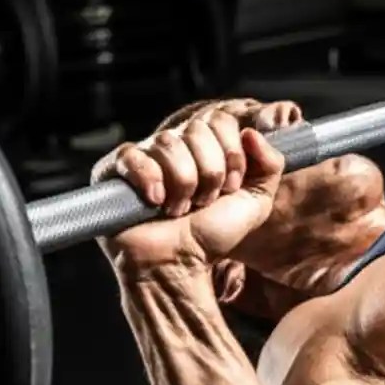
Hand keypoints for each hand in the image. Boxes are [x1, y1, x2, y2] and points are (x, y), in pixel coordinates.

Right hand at [96, 103, 293, 269]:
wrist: (179, 264)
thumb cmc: (212, 235)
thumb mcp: (256, 201)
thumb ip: (270, 164)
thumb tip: (252, 133)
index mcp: (205, 147)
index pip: (221, 120)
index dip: (231, 155)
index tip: (230, 188)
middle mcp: (174, 145)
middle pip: (197, 129)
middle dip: (210, 173)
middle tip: (203, 201)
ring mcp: (144, 154)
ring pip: (169, 143)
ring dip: (183, 184)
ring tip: (179, 208)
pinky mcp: (114, 169)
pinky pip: (133, 156)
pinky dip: (149, 181)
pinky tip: (155, 202)